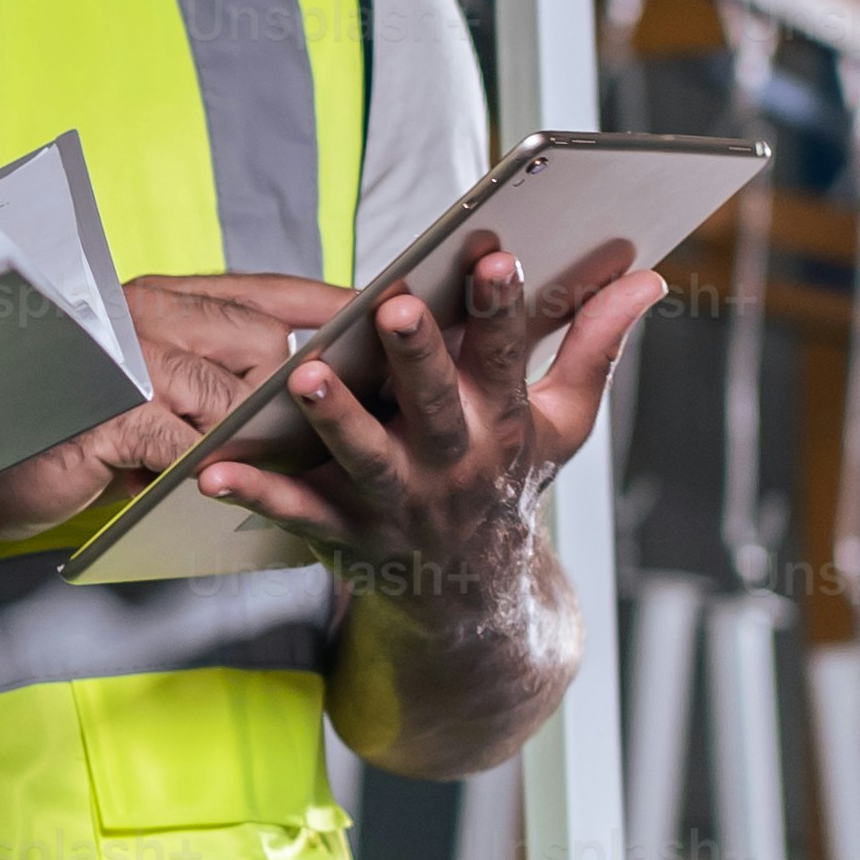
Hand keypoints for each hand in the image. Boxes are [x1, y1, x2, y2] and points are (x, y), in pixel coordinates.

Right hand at [0, 268, 342, 554]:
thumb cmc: (49, 435)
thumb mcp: (133, 395)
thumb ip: (197, 386)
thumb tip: (281, 400)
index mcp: (147, 297)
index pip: (255, 287)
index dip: (321, 298)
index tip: (379, 306)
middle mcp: (137, 309)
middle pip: (260, 337)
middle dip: (292, 386)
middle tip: (323, 420)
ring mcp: (122, 353)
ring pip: (234, 392)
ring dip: (253, 437)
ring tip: (267, 465)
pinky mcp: (111, 409)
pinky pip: (192, 441)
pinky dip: (209, 469)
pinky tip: (211, 486)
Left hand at [192, 237, 654, 591]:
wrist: (473, 604)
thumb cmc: (507, 486)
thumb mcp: (561, 425)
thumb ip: (593, 346)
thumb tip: (646, 277)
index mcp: (503, 426)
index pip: (505, 358)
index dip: (503, 308)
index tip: (497, 255)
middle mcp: (454, 466)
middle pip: (434, 406)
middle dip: (418, 358)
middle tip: (396, 309)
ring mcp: (398, 505)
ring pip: (364, 458)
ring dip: (335, 419)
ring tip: (303, 377)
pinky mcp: (347, 536)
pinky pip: (298, 513)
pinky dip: (257, 494)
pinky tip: (213, 469)